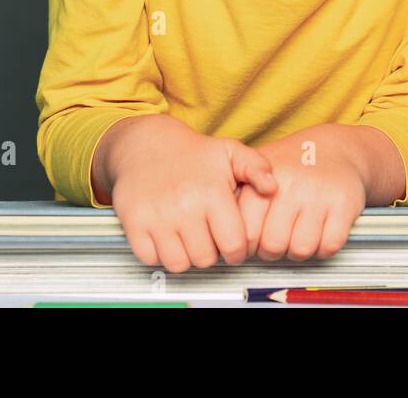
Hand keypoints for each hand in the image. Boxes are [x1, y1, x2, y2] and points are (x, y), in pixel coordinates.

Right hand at [104, 116, 278, 272]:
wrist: (145, 143)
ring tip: (189, 239)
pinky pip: (150, 258)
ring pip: (179, 263)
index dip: (237, 251)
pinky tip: (167, 237)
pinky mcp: (134, 222)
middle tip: (209, 239)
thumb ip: (257, 167)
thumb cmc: (191, 152)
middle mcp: (185, 206)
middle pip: (206, 258)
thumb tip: (273, 188)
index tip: (232, 245)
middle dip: (211, 253)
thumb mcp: (230, 151)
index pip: (234, 245)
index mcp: (212, 192)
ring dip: (186, 256)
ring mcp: (158, 216)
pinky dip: (159, 254)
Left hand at [235, 129, 367, 261]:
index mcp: (265, 179)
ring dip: (299, 251)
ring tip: (298, 237)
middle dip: (273, 252)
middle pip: (273, 245)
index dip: (248, 246)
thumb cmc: (293, 163)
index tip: (251, 245)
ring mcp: (318, 195)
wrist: (336, 148)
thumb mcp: (260, 167)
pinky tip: (320, 235)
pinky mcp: (343, 204)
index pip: (246, 231)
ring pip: (301, 249)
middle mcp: (291, 186)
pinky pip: (329, 245)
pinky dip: (323, 249)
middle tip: (277, 242)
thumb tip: (219, 226)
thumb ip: (239, 193)